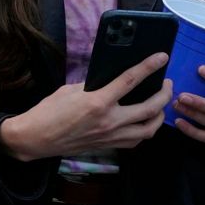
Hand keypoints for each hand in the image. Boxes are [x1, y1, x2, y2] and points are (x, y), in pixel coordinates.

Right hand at [0, 53, 171, 161]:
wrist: (38, 138)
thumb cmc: (49, 111)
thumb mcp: (70, 90)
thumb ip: (93, 86)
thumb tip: (110, 81)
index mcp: (98, 102)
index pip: (130, 80)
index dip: (148, 66)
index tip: (161, 57)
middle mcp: (109, 121)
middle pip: (149, 108)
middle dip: (164, 94)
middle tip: (167, 83)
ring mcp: (111, 136)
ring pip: (149, 129)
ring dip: (160, 115)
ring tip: (160, 104)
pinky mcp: (109, 146)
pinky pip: (136, 140)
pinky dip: (145, 130)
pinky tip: (144, 122)